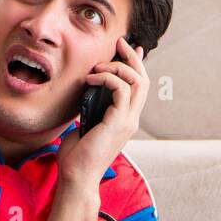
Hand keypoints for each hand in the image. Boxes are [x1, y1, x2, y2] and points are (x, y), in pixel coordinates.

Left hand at [55, 36, 147, 188]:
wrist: (77, 177)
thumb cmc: (77, 156)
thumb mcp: (85, 124)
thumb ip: (91, 108)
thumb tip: (87, 92)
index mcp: (125, 119)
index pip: (139, 87)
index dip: (136, 64)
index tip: (125, 48)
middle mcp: (131, 119)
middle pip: (143, 79)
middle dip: (132, 57)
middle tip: (118, 42)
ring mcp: (128, 121)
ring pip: (137, 81)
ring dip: (117, 67)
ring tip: (96, 68)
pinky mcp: (119, 122)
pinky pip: (120, 89)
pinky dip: (106, 78)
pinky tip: (90, 79)